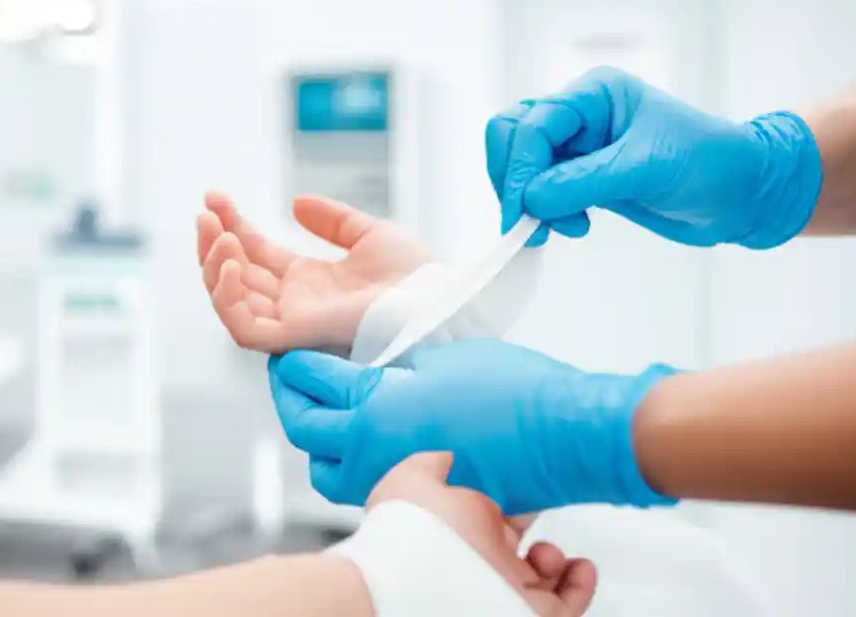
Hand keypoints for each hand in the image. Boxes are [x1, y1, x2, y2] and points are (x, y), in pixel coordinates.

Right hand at [196, 191, 431, 352]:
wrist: (435, 303)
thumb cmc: (416, 279)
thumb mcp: (371, 235)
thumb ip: (333, 220)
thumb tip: (297, 203)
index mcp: (310, 283)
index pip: (256, 254)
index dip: (233, 225)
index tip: (216, 197)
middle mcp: (295, 305)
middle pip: (236, 275)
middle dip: (214, 241)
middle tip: (206, 210)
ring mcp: (292, 323)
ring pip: (231, 302)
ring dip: (213, 265)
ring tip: (216, 233)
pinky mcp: (294, 338)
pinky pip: (244, 329)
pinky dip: (226, 298)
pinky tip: (228, 264)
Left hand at [269, 339, 676, 513]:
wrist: (564, 436)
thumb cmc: (515, 393)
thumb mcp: (446, 354)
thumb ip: (399, 358)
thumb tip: (375, 359)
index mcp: (377, 409)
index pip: (316, 381)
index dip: (297, 363)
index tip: (291, 354)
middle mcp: (376, 454)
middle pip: (306, 430)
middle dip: (292, 400)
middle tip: (291, 381)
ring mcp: (395, 483)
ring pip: (328, 472)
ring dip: (318, 445)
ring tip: (323, 420)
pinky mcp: (420, 501)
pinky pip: (364, 489)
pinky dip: (353, 467)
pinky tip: (368, 446)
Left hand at [370, 452, 596, 615]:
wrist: (418, 586)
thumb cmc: (411, 534)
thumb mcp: (411, 481)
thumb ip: (429, 466)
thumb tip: (447, 456)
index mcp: (458, 537)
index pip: (488, 526)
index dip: (506, 510)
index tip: (523, 492)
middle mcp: (481, 569)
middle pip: (516, 556)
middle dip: (533, 536)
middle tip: (541, 516)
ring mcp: (506, 592)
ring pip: (543, 581)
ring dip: (557, 562)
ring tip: (550, 553)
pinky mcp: (532, 614)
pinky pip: (567, 606)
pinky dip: (582, 587)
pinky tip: (581, 567)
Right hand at [486, 66, 821, 248]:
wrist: (743, 194)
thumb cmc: (710, 164)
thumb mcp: (646, 168)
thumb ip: (582, 182)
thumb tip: (529, 200)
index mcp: (593, 94)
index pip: (532, 124)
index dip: (520, 170)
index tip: (523, 214)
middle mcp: (579, 115)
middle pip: (511, 137)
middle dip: (514, 181)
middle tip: (531, 224)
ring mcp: (578, 147)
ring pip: (520, 166)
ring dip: (529, 201)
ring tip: (564, 228)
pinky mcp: (581, 178)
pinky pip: (539, 191)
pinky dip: (543, 213)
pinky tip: (575, 227)